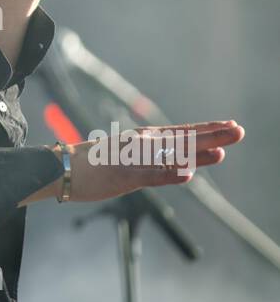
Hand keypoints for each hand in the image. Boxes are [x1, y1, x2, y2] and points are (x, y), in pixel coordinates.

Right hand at [19, 121, 245, 205]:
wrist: (62, 169)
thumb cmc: (93, 166)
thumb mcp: (128, 161)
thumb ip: (153, 163)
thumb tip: (180, 165)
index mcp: (145, 140)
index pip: (183, 133)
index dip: (208, 130)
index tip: (231, 126)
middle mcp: (143, 144)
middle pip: (184, 139)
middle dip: (213, 136)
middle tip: (239, 130)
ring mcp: (134, 159)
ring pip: (171, 154)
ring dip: (198, 153)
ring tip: (223, 151)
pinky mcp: (123, 175)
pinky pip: (150, 176)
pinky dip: (169, 174)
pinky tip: (188, 174)